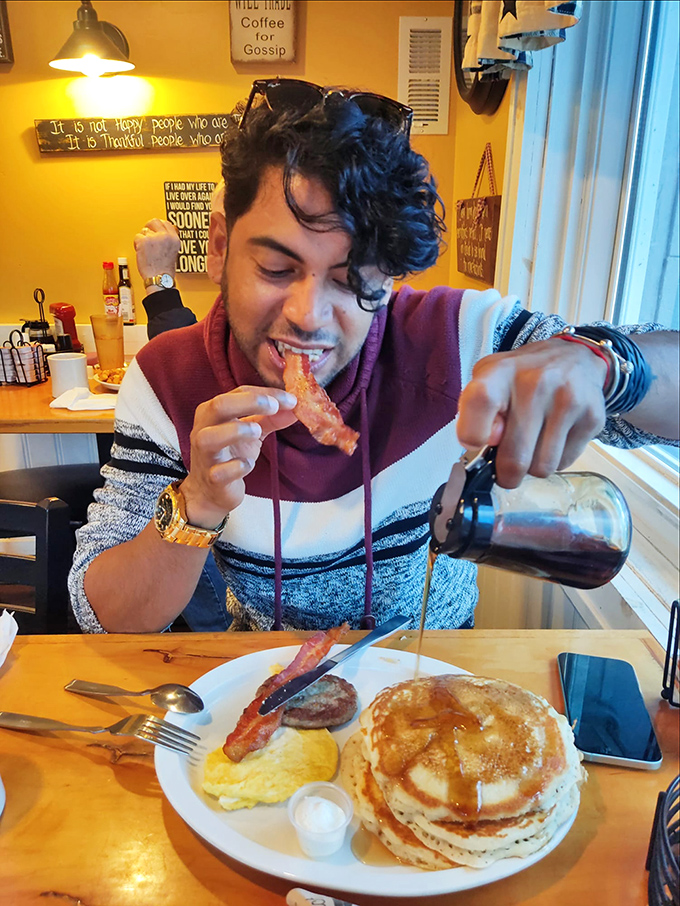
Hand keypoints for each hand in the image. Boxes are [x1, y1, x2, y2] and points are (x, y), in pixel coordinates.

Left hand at [133, 219, 180, 288]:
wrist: (159, 279)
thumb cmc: (164, 270)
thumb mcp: (172, 252)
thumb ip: (167, 240)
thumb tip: (160, 232)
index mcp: (174, 238)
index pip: (166, 223)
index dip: (159, 226)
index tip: (156, 230)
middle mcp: (165, 236)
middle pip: (154, 221)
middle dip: (149, 228)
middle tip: (148, 237)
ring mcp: (154, 238)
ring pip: (144, 230)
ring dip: (143, 239)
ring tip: (147, 250)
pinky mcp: (144, 241)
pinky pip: (137, 237)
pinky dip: (137, 245)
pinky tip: (142, 253)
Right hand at [180, 387, 297, 527]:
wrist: (212, 491)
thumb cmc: (230, 454)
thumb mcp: (251, 432)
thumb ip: (271, 419)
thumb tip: (295, 407)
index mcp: (212, 412)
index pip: (238, 392)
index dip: (265, 393)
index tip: (290, 399)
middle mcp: (203, 429)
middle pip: (219, 406)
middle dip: (250, 402)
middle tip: (275, 407)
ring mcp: (205, 455)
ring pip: (211, 437)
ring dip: (237, 430)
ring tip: (257, 432)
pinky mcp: (212, 479)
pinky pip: (221, 471)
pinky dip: (238, 466)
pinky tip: (248, 464)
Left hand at [456, 338, 607, 487]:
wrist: (575, 357)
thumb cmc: (522, 376)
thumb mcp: (488, 378)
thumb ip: (475, 409)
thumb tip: (486, 442)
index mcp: (501, 372)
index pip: (480, 401)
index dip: (472, 432)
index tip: (475, 443)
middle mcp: (536, 383)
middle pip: (514, 458)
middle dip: (506, 473)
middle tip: (506, 466)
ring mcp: (567, 401)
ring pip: (541, 468)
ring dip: (532, 467)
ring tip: (532, 445)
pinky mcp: (592, 418)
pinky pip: (564, 463)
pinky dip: (555, 461)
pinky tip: (553, 439)